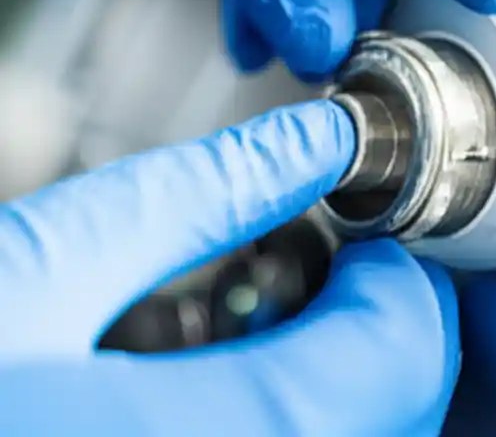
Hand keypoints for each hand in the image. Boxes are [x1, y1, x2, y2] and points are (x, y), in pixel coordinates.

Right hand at [0, 101, 460, 434]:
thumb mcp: (24, 276)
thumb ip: (189, 199)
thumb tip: (306, 144)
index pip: (402, 354)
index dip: (399, 282)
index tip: (362, 245)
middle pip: (398, 417)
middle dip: (378, 339)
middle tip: (322, 283)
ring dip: (346, 396)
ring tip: (268, 341)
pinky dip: (297, 436)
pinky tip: (218, 409)